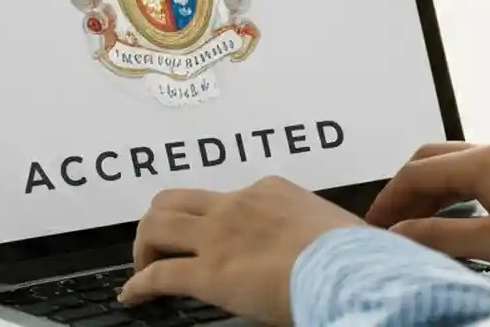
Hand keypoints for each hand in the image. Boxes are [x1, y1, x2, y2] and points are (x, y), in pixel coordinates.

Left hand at [119, 176, 363, 324]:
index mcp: (272, 191)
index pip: (225, 196)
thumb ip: (317, 235)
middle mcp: (240, 203)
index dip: (209, 220)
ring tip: (142, 269)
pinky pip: (158, 275)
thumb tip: (327, 249)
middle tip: (157, 249)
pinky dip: (137, 286)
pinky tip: (133, 297)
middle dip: (158, 224)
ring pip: (156, 225)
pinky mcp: (211, 273)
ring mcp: (222, 235)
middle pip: (175, 200)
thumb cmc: (356, 259)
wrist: (354, 274)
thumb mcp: (333, 232)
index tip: (208, 239)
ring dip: (143, 248)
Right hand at [366, 142, 489, 274]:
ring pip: (459, 164)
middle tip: (392, 222)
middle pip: (435, 158)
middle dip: (408, 188)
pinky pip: (483, 171)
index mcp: (486, 160)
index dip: (390, 198)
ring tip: (420, 225)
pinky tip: (461, 217)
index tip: (374, 224)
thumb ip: (441, 236)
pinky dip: (459, 191)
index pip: (418, 171)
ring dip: (434, 191)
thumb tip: (401, 232)